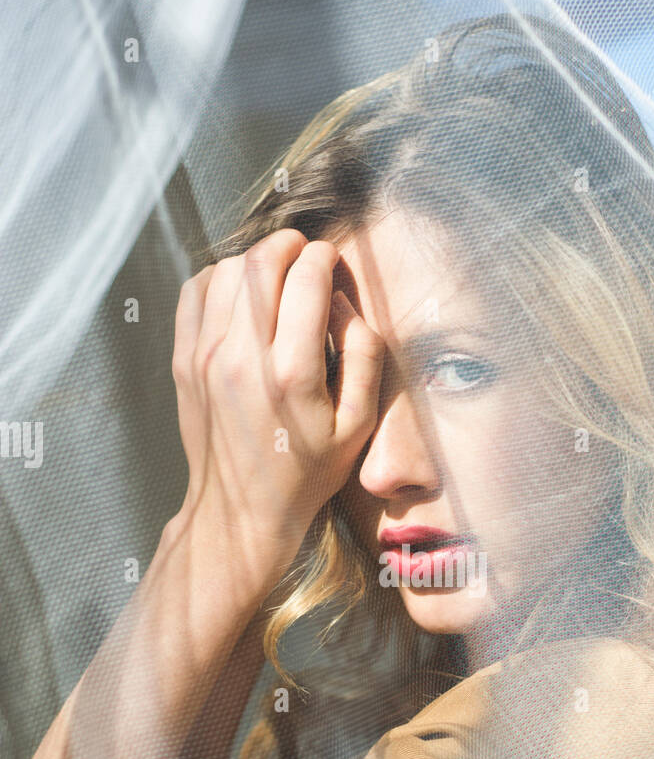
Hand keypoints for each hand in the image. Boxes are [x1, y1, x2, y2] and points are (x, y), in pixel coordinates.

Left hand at [170, 229, 382, 591]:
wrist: (241, 512)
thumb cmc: (305, 473)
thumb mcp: (358, 425)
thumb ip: (364, 354)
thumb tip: (341, 299)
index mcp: (291, 374)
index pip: (305, 277)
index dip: (323, 257)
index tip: (330, 263)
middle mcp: (241, 359)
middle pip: (260, 262)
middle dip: (288, 246)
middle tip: (305, 255)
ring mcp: (204, 358)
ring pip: (225, 270)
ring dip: (254, 261)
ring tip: (275, 277)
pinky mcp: (184, 362)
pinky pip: (195, 292)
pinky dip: (220, 279)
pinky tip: (240, 296)